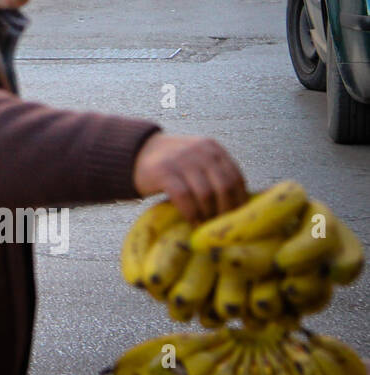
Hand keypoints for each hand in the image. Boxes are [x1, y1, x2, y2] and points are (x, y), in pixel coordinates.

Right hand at [132, 133, 247, 222]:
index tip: (236, 219)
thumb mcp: (197, 160)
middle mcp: (199, 150)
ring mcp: (181, 159)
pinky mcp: (163, 171)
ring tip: (205, 226)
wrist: (134, 153)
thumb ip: (216, 174)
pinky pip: (184, 197)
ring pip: (206, 194)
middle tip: (220, 226)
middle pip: (224, 187)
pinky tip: (192, 222)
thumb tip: (240, 207)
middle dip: (225, 211)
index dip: (239, 201)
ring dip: (207, 215)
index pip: (236, 178)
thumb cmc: (171, 165)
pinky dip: (190, 213)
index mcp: (212, 148)